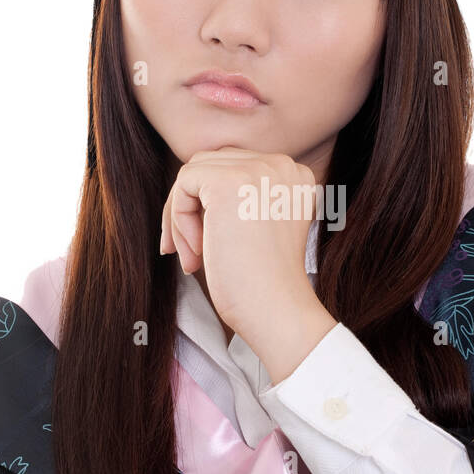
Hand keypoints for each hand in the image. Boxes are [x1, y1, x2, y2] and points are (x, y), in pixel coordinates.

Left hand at [159, 147, 329, 352]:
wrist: (276, 308)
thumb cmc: (264, 282)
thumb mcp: (259, 228)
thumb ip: (240, 199)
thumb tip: (188, 188)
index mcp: (295, 175)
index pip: (235, 168)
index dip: (211, 205)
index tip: (202, 246)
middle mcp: (281, 164)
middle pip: (213, 166)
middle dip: (191, 208)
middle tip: (186, 252)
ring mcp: (256, 169)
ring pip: (194, 174)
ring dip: (182, 216)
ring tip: (192, 258)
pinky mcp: (227, 182)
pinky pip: (183, 185)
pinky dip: (178, 219)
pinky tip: (196, 253)